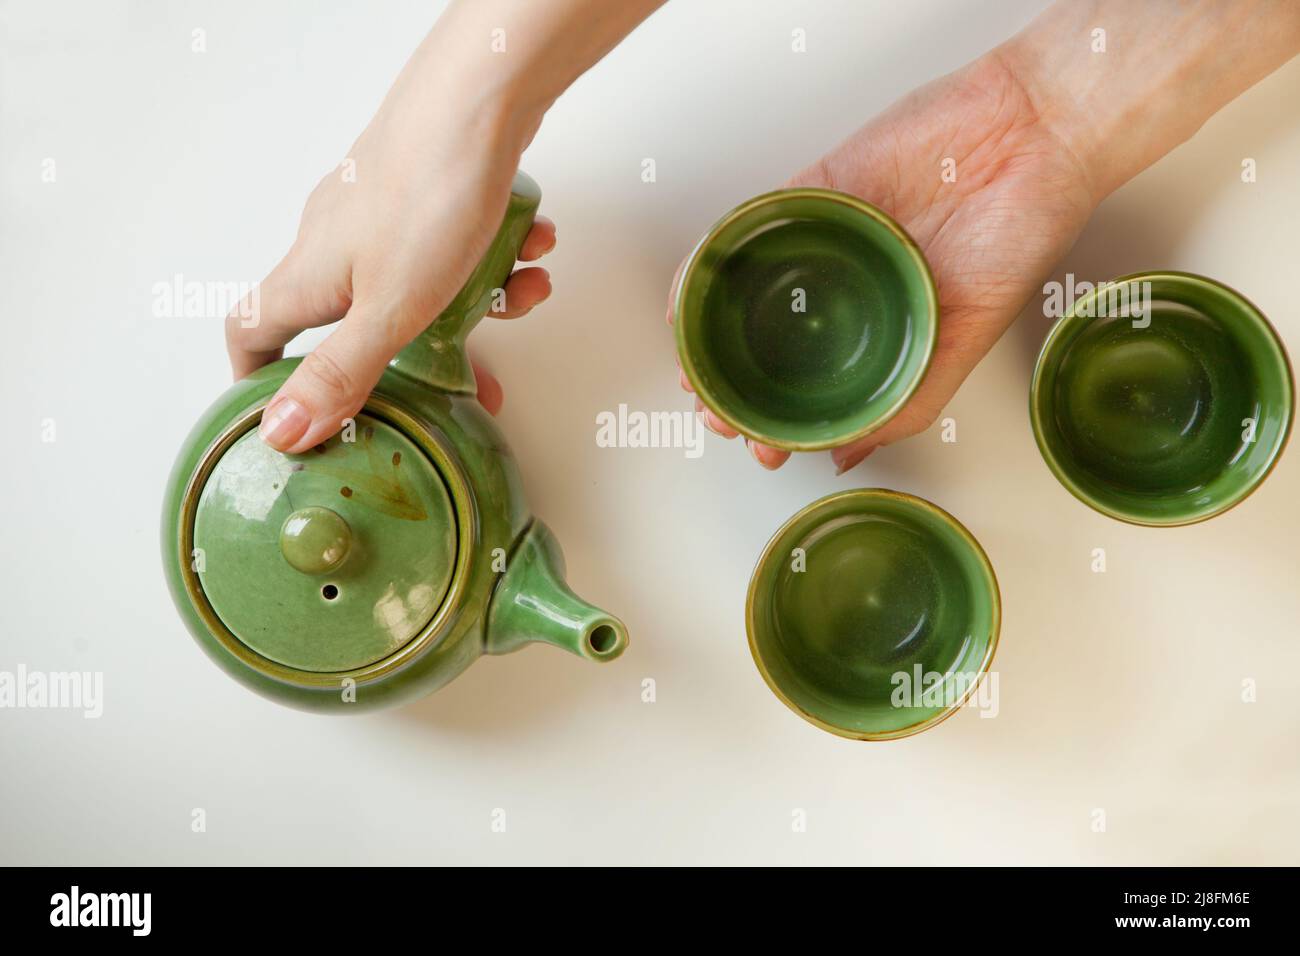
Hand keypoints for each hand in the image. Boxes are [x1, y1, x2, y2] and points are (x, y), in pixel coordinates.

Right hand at [226, 0, 664, 453]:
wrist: (481, 96)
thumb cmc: (428, 195)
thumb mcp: (389, 309)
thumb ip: (340, 373)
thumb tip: (281, 433)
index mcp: (308, 278)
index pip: (252, 335)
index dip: (264, 383)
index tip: (295, 423)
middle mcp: (336, 246)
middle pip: (356, 324)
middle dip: (420, 359)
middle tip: (467, 383)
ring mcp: (381, 217)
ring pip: (423, 287)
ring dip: (480, 301)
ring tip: (522, 292)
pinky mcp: (426, 194)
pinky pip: (457, 248)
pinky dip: (497, 257)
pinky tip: (532, 249)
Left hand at [675, 53, 1095, 472]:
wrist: (1032, 139)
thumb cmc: (1014, 239)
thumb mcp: (967, 341)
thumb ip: (907, 401)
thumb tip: (843, 458)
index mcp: (880, 334)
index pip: (813, 391)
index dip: (779, 426)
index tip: (763, 452)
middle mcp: (843, 294)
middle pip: (767, 352)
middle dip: (734, 394)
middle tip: (721, 421)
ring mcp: (820, 245)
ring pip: (744, 300)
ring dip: (710, 342)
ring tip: (694, 378)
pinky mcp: (808, 195)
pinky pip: (743, 234)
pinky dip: (709, 268)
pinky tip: (686, 302)